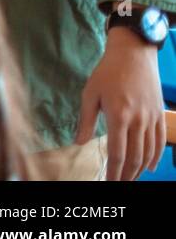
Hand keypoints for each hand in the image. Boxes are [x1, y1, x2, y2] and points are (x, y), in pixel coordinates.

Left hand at [75, 27, 166, 179]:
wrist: (133, 54)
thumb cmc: (107, 72)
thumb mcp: (90, 93)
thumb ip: (85, 120)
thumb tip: (79, 142)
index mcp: (118, 116)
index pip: (117, 152)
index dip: (114, 171)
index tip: (109, 182)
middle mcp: (137, 120)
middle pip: (134, 157)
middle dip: (127, 174)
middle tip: (119, 185)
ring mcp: (151, 118)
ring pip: (148, 152)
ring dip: (140, 169)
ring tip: (131, 178)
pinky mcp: (159, 114)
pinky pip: (159, 141)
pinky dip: (156, 156)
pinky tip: (149, 166)